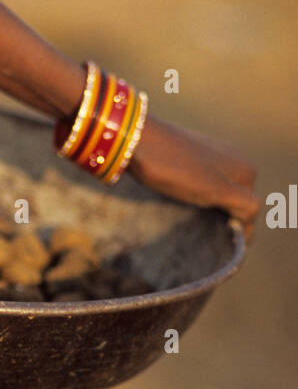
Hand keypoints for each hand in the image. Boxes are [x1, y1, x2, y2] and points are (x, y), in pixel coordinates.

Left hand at [128, 116, 260, 241]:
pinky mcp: (192, 156)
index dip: (238, 232)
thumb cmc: (176, 169)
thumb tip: (252, 218)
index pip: (250, 211)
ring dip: (211, 211)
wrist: (137, 140)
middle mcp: (235, 159)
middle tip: (203, 239)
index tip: (218, 249)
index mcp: (245, 170)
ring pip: (219, 194)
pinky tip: (184, 206)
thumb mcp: (215, 190)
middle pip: (237, 202)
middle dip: (226, 220)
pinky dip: (198, 199)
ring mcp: (213, 156)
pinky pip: (203, 184)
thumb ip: (243, 204)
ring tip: (192, 225)